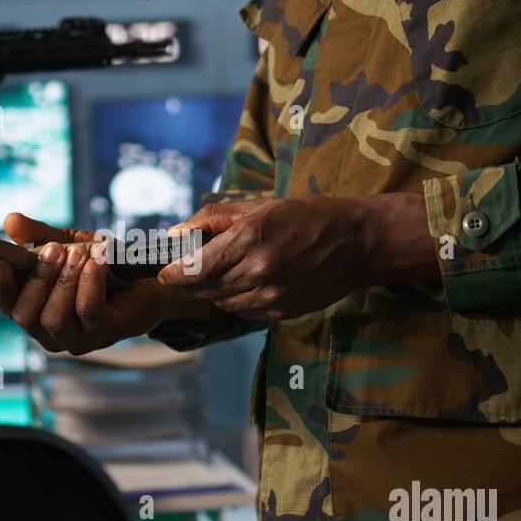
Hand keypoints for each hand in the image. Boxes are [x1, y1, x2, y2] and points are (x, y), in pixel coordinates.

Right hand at [0, 213, 212, 354]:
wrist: (147, 280)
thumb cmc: (100, 264)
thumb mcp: (67, 242)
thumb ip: (38, 234)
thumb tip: (10, 221)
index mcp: (33, 307)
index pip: (6, 304)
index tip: (0, 262)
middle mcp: (47, 330)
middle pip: (25, 316)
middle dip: (38, 280)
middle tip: (53, 250)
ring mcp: (72, 339)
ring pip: (53, 318)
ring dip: (64, 282)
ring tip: (78, 254)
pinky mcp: (100, 336)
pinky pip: (87, 313)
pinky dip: (90, 284)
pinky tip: (97, 262)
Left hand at [157, 193, 438, 320]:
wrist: (356, 243)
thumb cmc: (305, 217)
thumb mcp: (257, 207)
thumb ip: (212, 220)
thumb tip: (175, 234)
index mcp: (249, 241)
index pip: (192, 269)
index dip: (172, 274)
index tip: (164, 271)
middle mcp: (258, 273)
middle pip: (202, 290)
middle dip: (189, 281)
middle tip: (188, 269)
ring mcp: (271, 297)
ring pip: (221, 303)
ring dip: (212, 292)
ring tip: (220, 273)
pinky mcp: (281, 313)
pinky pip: (243, 312)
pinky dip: (235, 301)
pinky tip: (245, 283)